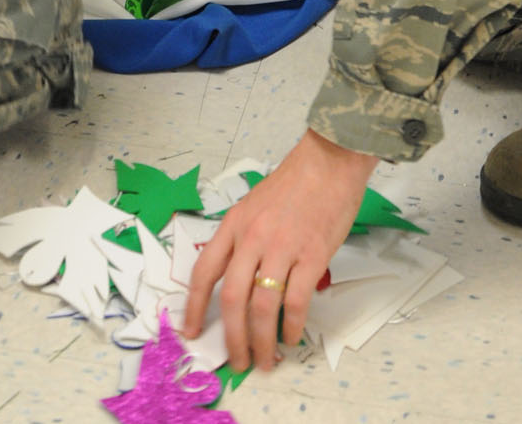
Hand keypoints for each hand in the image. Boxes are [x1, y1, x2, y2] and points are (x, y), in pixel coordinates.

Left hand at [182, 130, 376, 370]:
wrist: (329, 160)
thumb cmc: (294, 182)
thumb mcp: (254, 204)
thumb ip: (243, 239)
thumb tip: (239, 282)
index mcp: (234, 224)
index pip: (205, 271)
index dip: (194, 306)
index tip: (191, 331)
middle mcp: (253, 237)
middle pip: (232, 298)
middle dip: (231, 337)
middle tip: (237, 361)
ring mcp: (283, 247)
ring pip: (262, 306)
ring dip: (262, 341)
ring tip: (266, 360)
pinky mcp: (312, 255)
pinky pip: (296, 301)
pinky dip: (291, 326)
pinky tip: (291, 337)